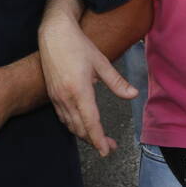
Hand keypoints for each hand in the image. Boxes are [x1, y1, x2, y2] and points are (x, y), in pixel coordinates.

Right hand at [38, 16, 135, 156]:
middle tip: (110, 147)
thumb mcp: (101, 62)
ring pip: (70, 125)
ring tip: (99, 139)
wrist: (54, 34)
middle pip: (80, 128)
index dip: (98, 139)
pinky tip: (82, 126)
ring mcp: (57, 97)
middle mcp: (66, 97)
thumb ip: (117, 82)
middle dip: (94, 141)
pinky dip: (74, 126)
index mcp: (79, 90)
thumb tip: (133, 95)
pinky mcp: (52, 95)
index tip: (106, 151)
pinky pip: (63, 117)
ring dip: (84, 135)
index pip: (90, 122)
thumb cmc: (78, 45)